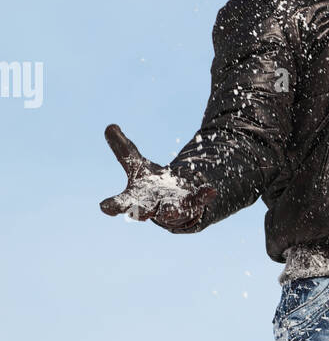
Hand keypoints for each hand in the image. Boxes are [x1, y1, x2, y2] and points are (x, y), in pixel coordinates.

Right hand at [99, 124, 215, 231]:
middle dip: (141, 212)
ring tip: (171, 210)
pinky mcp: (191, 205)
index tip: (104, 207)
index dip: (113, 206)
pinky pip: (198, 201)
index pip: (120, 203)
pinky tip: (211, 190)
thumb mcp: (136, 164)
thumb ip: (122, 149)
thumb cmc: (149, 184)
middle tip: (140, 214)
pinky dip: (204, 195)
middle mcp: (151, 207)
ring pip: (170, 212)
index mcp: (135, 197)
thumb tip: (109, 126)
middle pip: (143, 211)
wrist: (173, 199)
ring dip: (170, 211)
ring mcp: (172, 208)